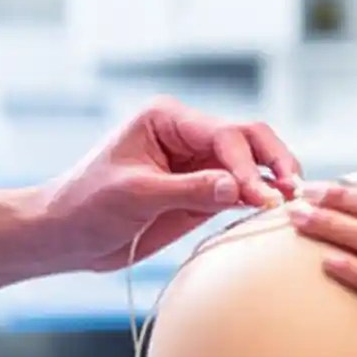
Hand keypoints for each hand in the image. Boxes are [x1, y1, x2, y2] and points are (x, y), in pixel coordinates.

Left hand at [39, 95, 301, 271]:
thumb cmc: (84, 206)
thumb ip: (189, 189)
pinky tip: (275, 211)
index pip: (224, 134)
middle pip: (250, 138)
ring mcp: (200, 163)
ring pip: (253, 162)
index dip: (246, 164)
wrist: (63, 238)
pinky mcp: (205, 191)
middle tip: (293, 188)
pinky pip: (243, 189)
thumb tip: (240, 188)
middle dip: (274, 160)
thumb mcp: (134, 195)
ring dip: (274, 179)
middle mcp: (190, 135)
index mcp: (168, 119)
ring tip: (292, 201)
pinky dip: (261, 199)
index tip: (259, 194)